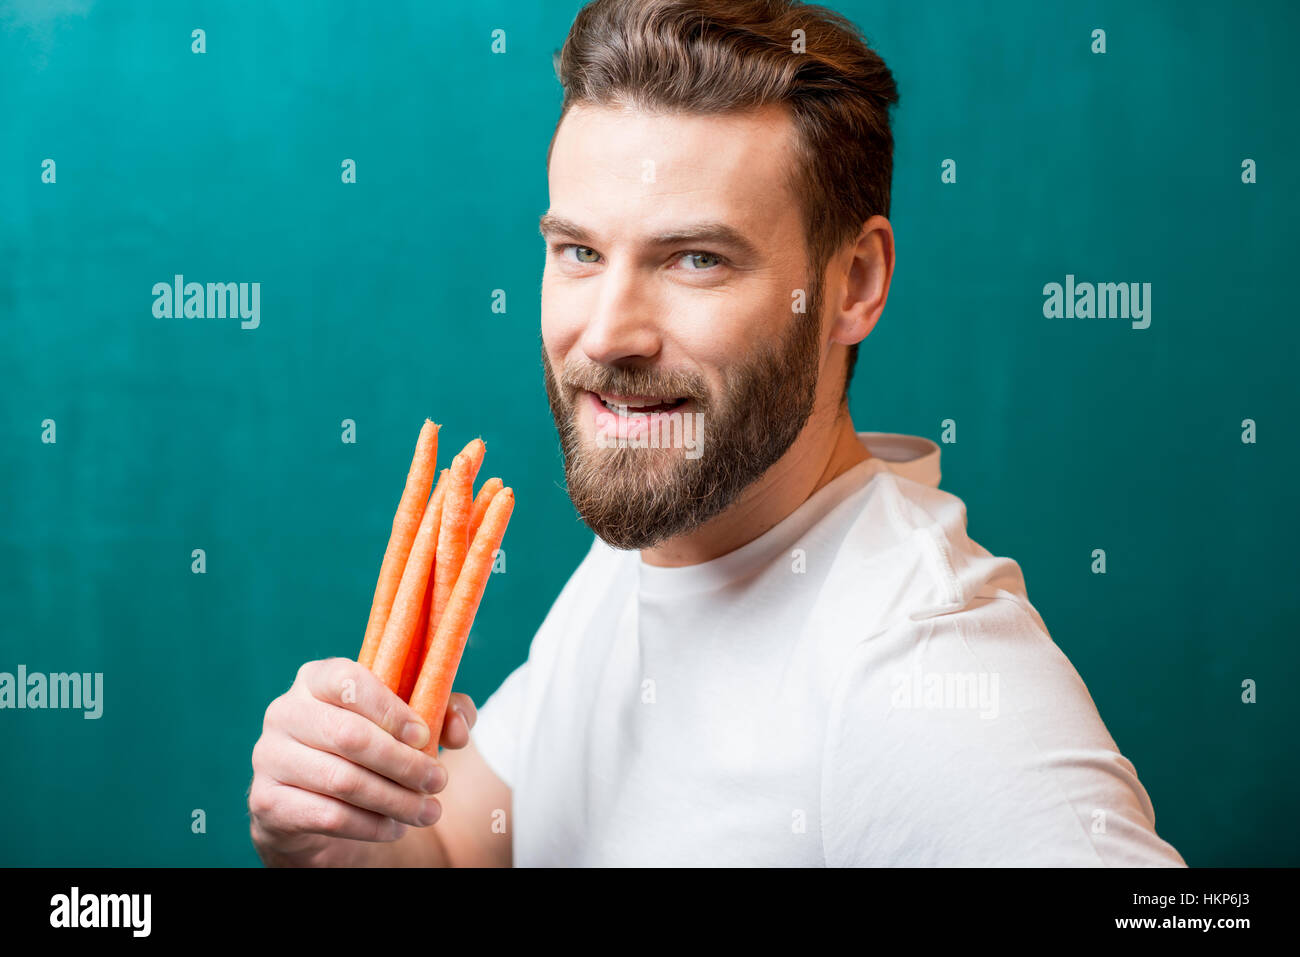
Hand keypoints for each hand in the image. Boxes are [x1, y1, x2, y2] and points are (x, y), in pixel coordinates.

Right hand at [248, 657, 477, 866]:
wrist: (315, 802)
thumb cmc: (369, 748)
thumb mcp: (407, 722)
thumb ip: (442, 712)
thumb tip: (458, 728)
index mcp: (316, 678)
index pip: (349, 682)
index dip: (391, 710)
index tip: (424, 736)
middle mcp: (285, 711)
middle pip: (350, 736)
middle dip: (404, 764)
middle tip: (438, 782)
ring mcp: (269, 756)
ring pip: (342, 780)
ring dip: (394, 800)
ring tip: (428, 812)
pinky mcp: (267, 800)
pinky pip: (327, 815)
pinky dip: (370, 825)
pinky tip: (394, 828)